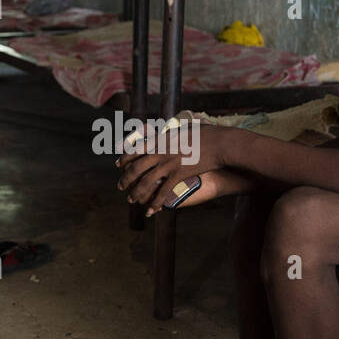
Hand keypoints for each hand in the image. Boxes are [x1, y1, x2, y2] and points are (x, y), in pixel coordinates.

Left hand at [115, 123, 235, 215]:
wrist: (220, 143)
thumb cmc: (208, 134)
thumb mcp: (188, 127)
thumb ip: (177, 130)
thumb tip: (177, 128)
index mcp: (161, 139)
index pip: (137, 149)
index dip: (125, 158)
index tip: (119, 165)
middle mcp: (161, 151)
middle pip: (137, 167)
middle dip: (126, 178)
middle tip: (120, 186)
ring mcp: (169, 163)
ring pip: (146, 181)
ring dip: (137, 192)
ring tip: (131, 200)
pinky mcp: (179, 174)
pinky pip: (163, 191)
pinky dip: (155, 202)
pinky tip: (151, 211)